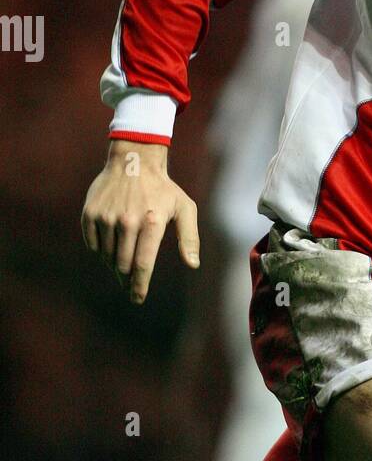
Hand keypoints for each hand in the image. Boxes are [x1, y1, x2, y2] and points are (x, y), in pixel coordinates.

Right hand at [81, 140, 199, 303]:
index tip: (137, 299)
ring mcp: (106, 217)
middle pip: (123, 265)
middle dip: (127, 276)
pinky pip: (93, 245)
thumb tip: (193, 265)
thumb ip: (190, 237)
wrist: (133, 161)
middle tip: (130, 279)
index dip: (139, 286)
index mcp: (152, 222)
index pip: (142, 264)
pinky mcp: (90, 214)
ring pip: (107, 257)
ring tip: (124, 251)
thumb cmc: (163, 189)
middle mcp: (127, 220)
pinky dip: (101, 249)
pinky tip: (112, 238)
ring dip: (115, 262)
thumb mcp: (184, 208)